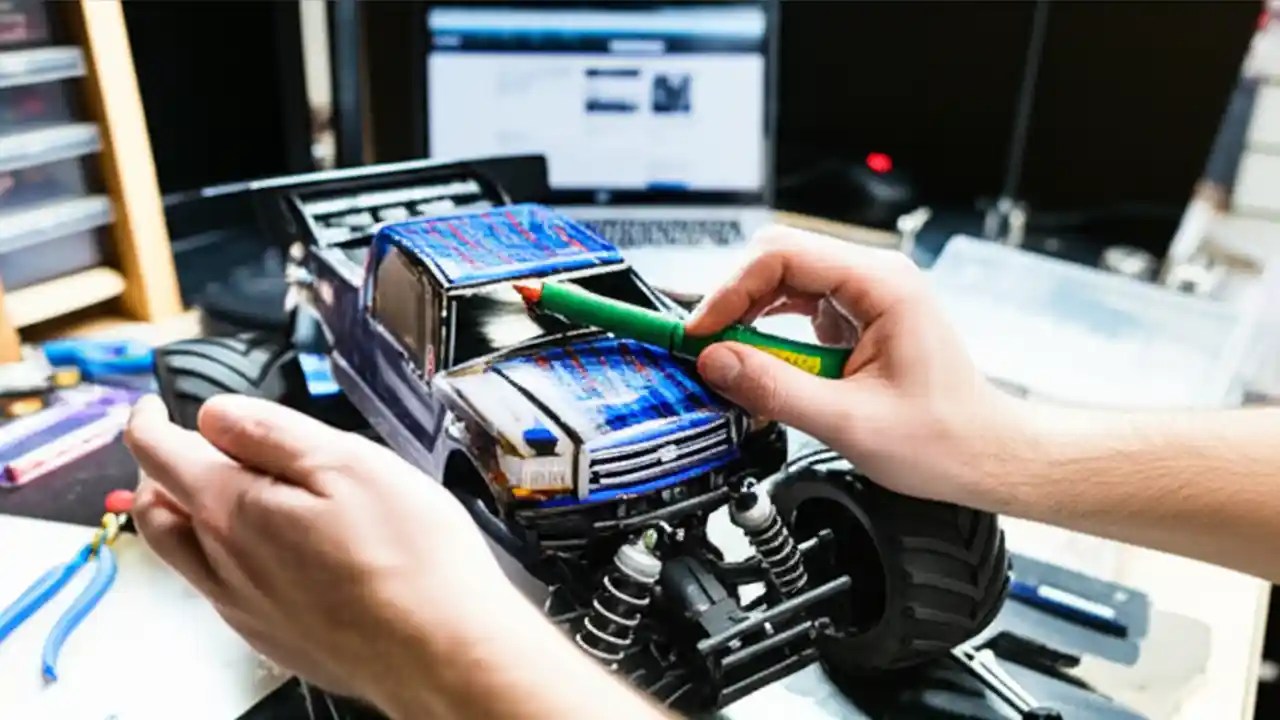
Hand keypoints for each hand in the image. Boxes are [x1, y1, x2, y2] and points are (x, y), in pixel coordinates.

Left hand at [123, 394, 529, 711]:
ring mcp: (244, 610)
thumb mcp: (349, 462)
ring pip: (182, 557)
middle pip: (155, 514)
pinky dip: (220, 559)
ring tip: (221, 496)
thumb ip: (272, 433)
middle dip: (158, 473)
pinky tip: (267, 551)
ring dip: (184, 517)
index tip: (153, 410)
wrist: (441, 651)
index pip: (159, 458)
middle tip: (186, 449)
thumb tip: (215, 414)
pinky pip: (219, 592)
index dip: (148, 423)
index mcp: (234, 511)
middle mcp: (224, 566)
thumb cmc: (411, 558)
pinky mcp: (272, 637)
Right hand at [686, 226, 1025, 508]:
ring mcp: (865, 295)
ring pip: (782, 281)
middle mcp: (874, 278)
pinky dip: (768, 332)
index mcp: (882, 285)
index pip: (781, 255)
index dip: (730, 291)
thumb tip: (717, 363)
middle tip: (707, 347)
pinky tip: (760, 364)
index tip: (702, 333)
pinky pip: (796, 307)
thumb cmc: (943, 438)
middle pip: (776, 258)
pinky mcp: (856, 317)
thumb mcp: (849, 422)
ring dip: (748, 317)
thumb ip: (776, 390)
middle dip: (733, 300)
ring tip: (729, 360)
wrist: (985, 454)